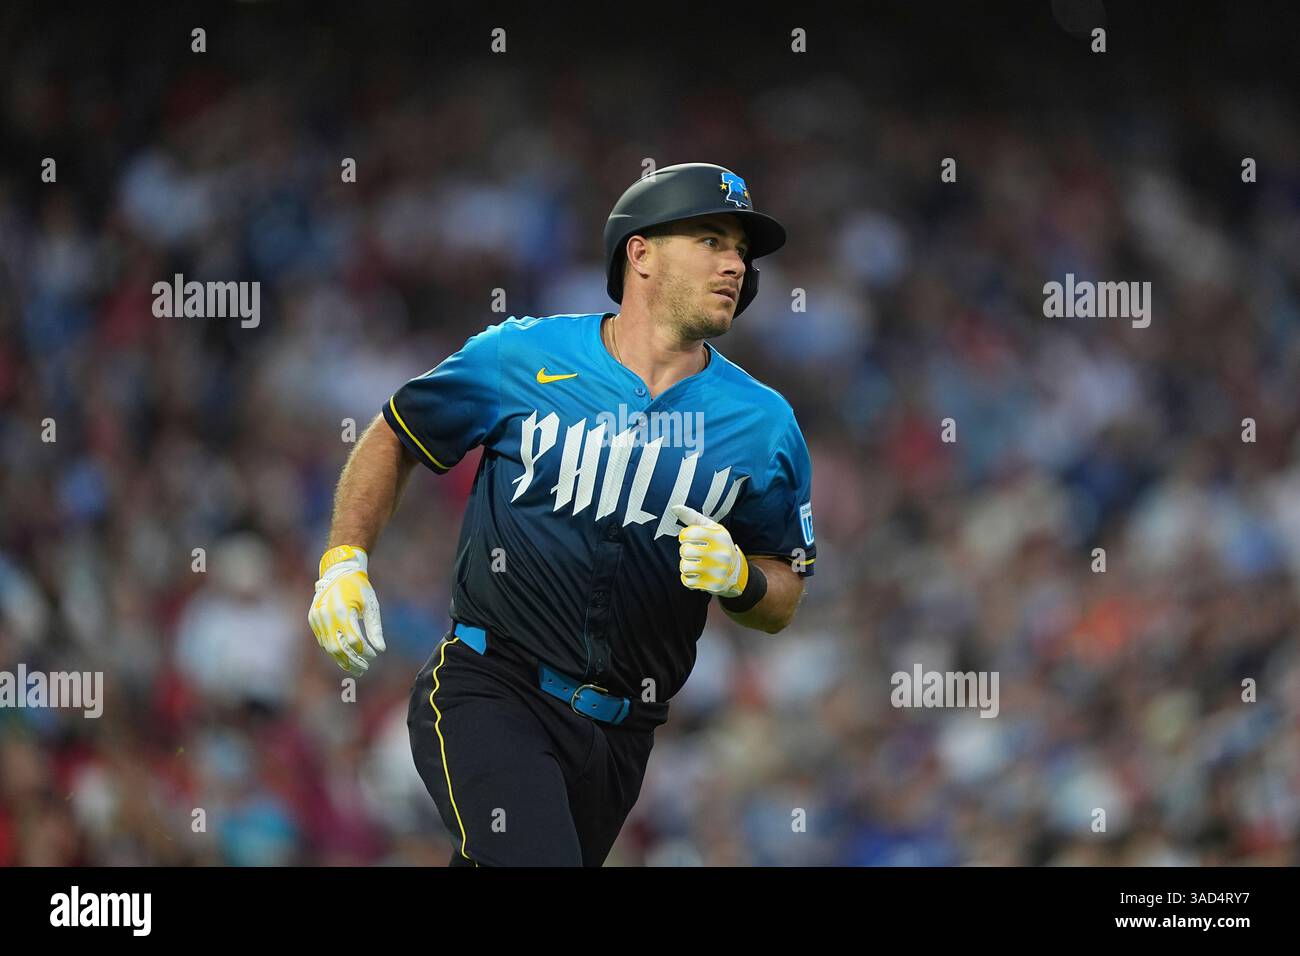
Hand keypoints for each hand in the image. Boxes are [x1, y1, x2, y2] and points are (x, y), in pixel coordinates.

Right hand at [308, 545, 385, 672]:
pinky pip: (322, 640)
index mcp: (344, 611)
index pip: (355, 641)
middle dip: (352, 661)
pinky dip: (333, 649)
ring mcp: (317, 618)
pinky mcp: (312, 618)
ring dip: (341, 659)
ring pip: (329, 647)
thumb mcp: (371, 606)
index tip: (374, 655)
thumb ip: (375, 628)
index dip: (365, 652)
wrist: (338, 572)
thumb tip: (381, 650)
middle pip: (339, 648)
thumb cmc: (359, 589)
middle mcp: (327, 616)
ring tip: (354, 668)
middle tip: (364, 669)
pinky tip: (343, 656)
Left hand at [670, 504, 748, 598]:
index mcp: (720, 537)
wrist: (735, 571)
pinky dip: (688, 578)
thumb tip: (674, 507)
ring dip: (685, 565)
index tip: (687, 538)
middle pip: (685, 551)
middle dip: (685, 551)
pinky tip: (697, 574)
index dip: (683, 536)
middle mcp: (721, 554)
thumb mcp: (711, 528)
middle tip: (692, 552)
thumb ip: (692, 517)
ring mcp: (718, 571)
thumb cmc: (718, 545)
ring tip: (693, 563)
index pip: (688, 534)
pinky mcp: (713, 585)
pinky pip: (687, 582)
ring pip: (684, 567)